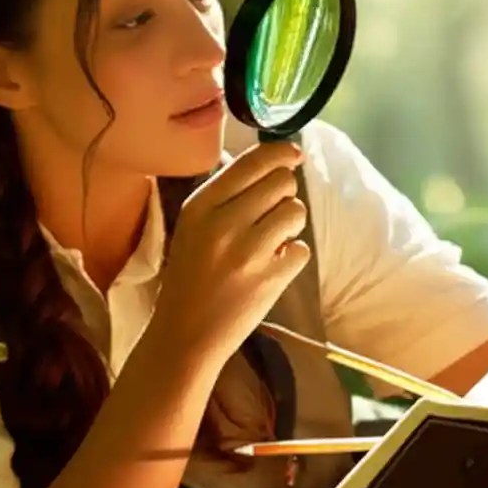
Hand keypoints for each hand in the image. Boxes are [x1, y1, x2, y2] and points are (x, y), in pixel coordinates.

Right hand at [149, 141, 310, 367]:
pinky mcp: (271, 279)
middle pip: (282, 182)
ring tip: (270, 242)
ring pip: (295, 211)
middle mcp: (224, 224)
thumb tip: (274, 161)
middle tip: (268, 215)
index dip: (281, 153)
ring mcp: (249, 253)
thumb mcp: (192, 226)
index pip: (252, 162)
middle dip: (283, 194)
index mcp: (200, 206)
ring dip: (290, 224)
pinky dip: (292, 256)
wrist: (186, 334)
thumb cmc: (190, 275)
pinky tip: (271, 267)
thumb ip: (227, 194)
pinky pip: (301, 248)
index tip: (293, 155)